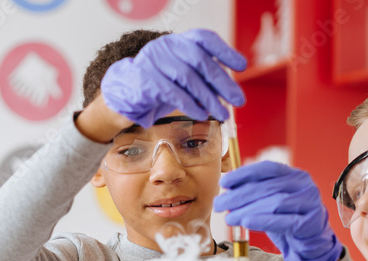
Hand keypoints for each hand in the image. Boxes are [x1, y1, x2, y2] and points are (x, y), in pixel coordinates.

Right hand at [100, 29, 245, 127]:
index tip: (242, 66)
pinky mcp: (146, 80)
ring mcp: (154, 61)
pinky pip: (173, 92)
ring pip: (188, 78)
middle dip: (222, 82)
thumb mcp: (182, 78)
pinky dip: (191, 105)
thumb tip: (230, 88)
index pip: (204, 39)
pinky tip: (201, 114)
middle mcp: (166, 46)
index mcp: (177, 42)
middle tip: (238, 100)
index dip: (224, 51)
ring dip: (209, 98)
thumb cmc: (158, 86)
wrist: (125, 94)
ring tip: (222, 114)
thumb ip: (201, 77)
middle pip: (200, 61)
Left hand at [214, 162, 342, 260]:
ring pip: (274, 203)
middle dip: (239, 196)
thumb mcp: (272, 201)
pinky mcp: (309, 223)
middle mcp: (304, 185)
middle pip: (267, 187)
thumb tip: (226, 190)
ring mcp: (309, 203)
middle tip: (219, 204)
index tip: (224, 183)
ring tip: (229, 217)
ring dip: (247, 210)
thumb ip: (255, 192)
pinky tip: (245, 223)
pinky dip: (262, 221)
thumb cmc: (288, 218)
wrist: (311, 241)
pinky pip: (283, 221)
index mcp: (294, 175)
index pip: (267, 168)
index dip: (244, 174)